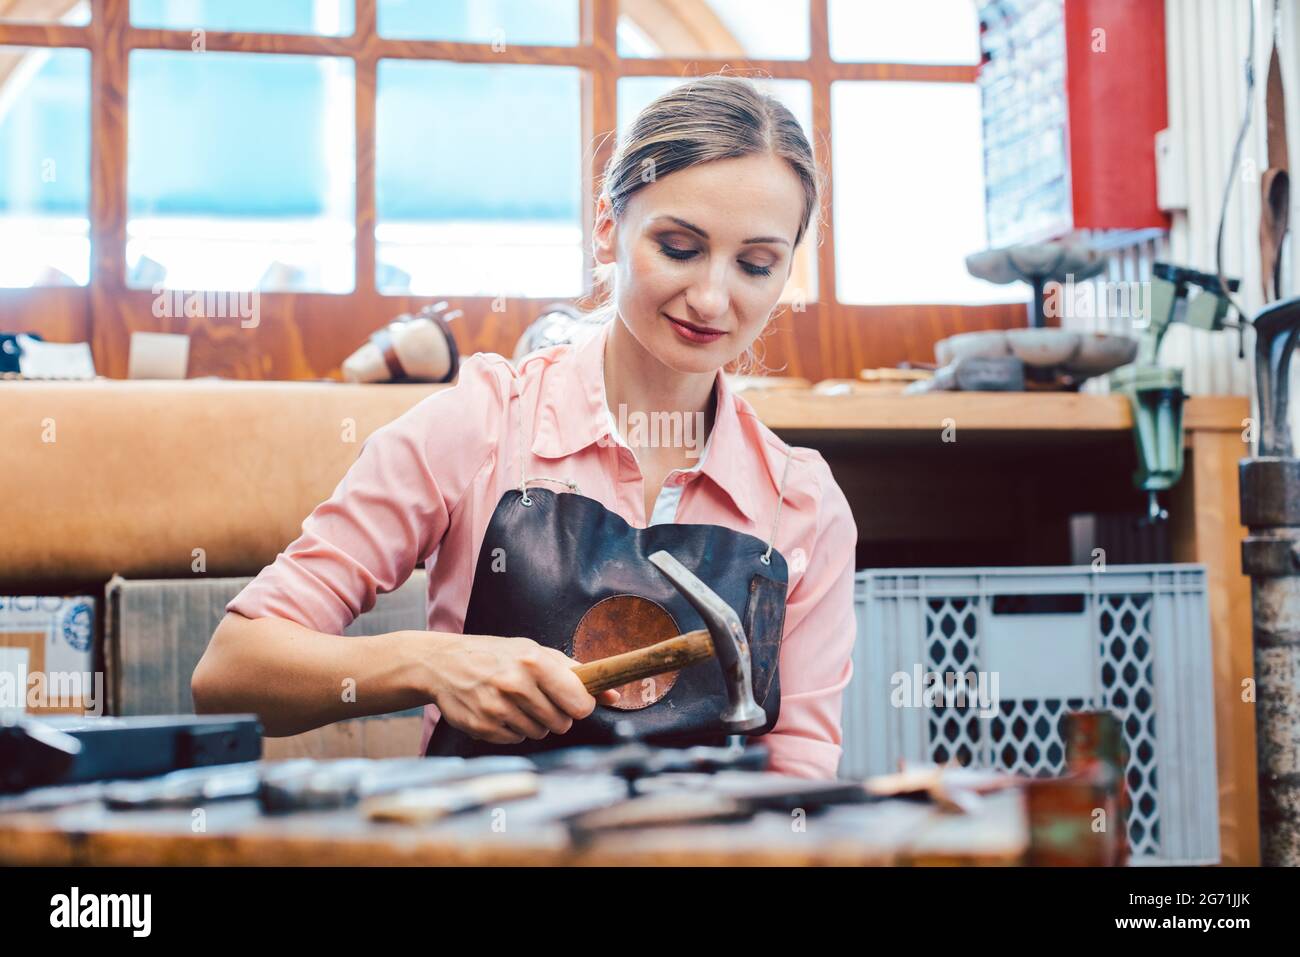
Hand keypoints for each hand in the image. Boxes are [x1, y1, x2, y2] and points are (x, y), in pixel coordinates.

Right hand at [426, 633, 619, 744]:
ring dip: (535, 722)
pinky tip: (501, 710)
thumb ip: (575, 673)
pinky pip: (517, 740)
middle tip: (539, 698)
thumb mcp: (535, 652)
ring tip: (517, 702)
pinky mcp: (483, 727)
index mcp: (534, 662)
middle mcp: (515, 685)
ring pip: (540, 734)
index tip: (576, 702)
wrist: (444, 664)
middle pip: (562, 723)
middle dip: (557, 714)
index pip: (579, 702)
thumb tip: (613, 695)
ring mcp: (497, 708)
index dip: (582, 706)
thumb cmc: (497, 655)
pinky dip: (514, 729)